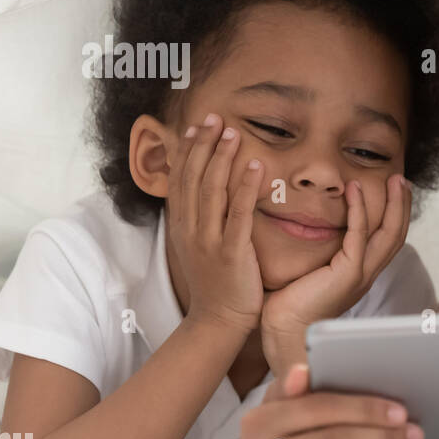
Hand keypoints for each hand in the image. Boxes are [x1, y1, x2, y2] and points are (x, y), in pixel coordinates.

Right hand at [167, 114, 264, 332]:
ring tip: (234, 132)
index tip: (197, 126)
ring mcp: (209, 240)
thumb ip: (199, 218)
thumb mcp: (198, 245)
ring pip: (212, 190)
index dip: (189, 150)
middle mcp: (191, 229)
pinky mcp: (232, 252)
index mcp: (183, 226)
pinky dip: (247, 187)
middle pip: (194, 177)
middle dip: (204, 145)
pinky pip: (239, 214)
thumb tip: (203, 190)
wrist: (218, 320)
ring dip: (223, 158)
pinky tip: (256, 166)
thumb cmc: (215, 282)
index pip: (182, 179)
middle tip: (216, 118)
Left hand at [261, 175, 411, 376]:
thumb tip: (307, 229)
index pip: (387, 241)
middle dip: (403, 206)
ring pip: (389, 234)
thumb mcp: (309, 272)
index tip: (395, 193)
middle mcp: (366, 275)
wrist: (284, 332)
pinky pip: (359, 235)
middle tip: (403, 180)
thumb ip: (318, 254)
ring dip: (394, 204)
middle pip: (397, 235)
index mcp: (360, 275)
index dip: (395, 216)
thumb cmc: (288, 306)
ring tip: (394, 181)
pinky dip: (359, 210)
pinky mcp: (348, 273)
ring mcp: (360, 275)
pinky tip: (354, 190)